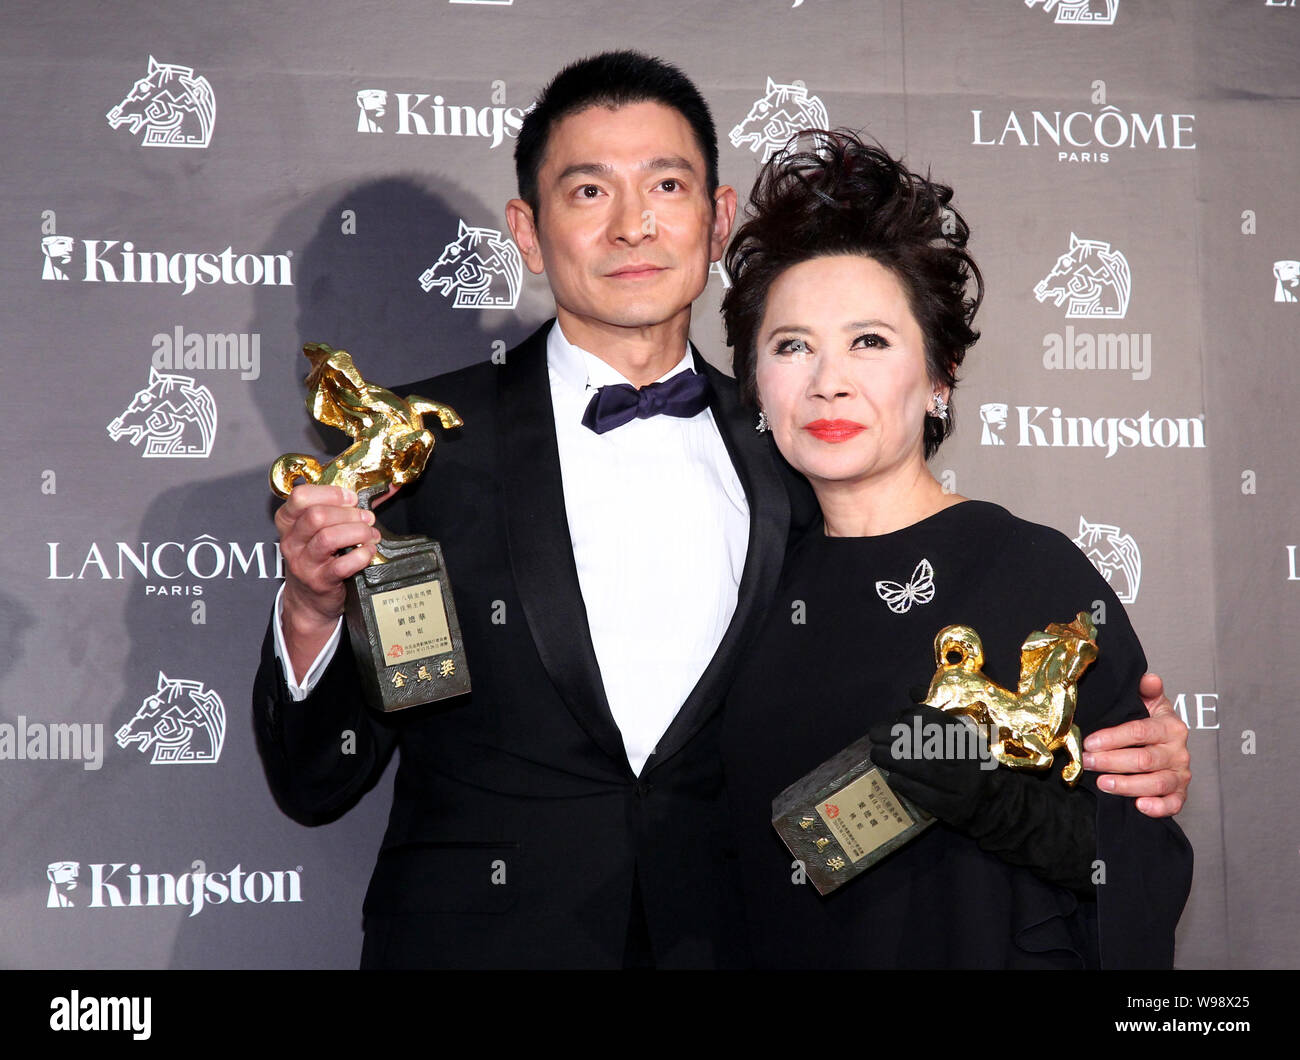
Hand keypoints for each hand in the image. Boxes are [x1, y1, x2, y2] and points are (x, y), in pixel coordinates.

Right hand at [276, 483, 384, 679]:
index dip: (330, 493)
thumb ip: (341, 509)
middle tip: (366, 518)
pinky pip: (342, 565)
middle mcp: (291, 541)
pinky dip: (361, 555)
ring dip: (356, 532)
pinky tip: (368, 552)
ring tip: (370, 534)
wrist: (309, 600)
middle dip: (348, 514)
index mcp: (288, 522)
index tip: (351, 498)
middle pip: (316, 516)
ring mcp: (303, 562)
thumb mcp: (318, 531)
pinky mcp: (319, 581)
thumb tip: (385, 489)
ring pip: (328, 538)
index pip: (300, 497)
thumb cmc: (318, 558)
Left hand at [867, 704, 1095, 892]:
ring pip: (926, 770)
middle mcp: (970, 762)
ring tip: (876, 754)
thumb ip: (937, 714)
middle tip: (874, 734)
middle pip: (930, 746)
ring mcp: (963, 787)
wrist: (1000, 806)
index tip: (896, 716)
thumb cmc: (974, 766)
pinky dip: (907, 785)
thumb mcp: (963, 737)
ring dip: (896, 761)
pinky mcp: (955, 810)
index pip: (943, 724)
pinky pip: (927, 796)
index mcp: (972, 741)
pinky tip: (891, 777)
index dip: (916, 718)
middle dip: (897, 738)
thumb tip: (913, 691)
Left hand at [1081, 672, 1189, 818]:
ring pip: (1156, 783)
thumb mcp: (1150, 703)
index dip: (1113, 737)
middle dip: (1112, 762)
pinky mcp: (1181, 793)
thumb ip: (1147, 690)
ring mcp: (1180, 774)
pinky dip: (1158, 808)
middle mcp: (1178, 751)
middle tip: (1087, 762)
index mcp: (1170, 727)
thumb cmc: (1152, 723)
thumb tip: (1148, 678)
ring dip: (1127, 785)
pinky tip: (1139, 806)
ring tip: (1102, 783)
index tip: (1089, 742)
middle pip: (1144, 759)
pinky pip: (1174, 804)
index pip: (1140, 731)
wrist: (1170, 744)